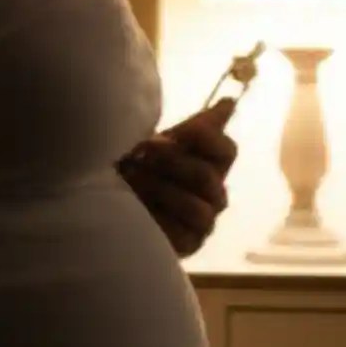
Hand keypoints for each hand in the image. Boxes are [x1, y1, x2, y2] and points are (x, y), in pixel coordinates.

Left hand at [119, 100, 239, 256]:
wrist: (115, 200)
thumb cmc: (146, 167)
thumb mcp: (167, 141)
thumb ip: (198, 126)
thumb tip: (230, 102)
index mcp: (214, 165)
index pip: (227, 150)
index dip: (203, 138)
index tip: (174, 132)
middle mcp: (216, 195)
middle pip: (206, 177)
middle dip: (170, 162)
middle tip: (141, 151)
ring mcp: (205, 223)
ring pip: (195, 206)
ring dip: (159, 188)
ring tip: (131, 177)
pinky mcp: (189, 245)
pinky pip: (180, 232)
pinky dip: (156, 216)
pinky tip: (135, 204)